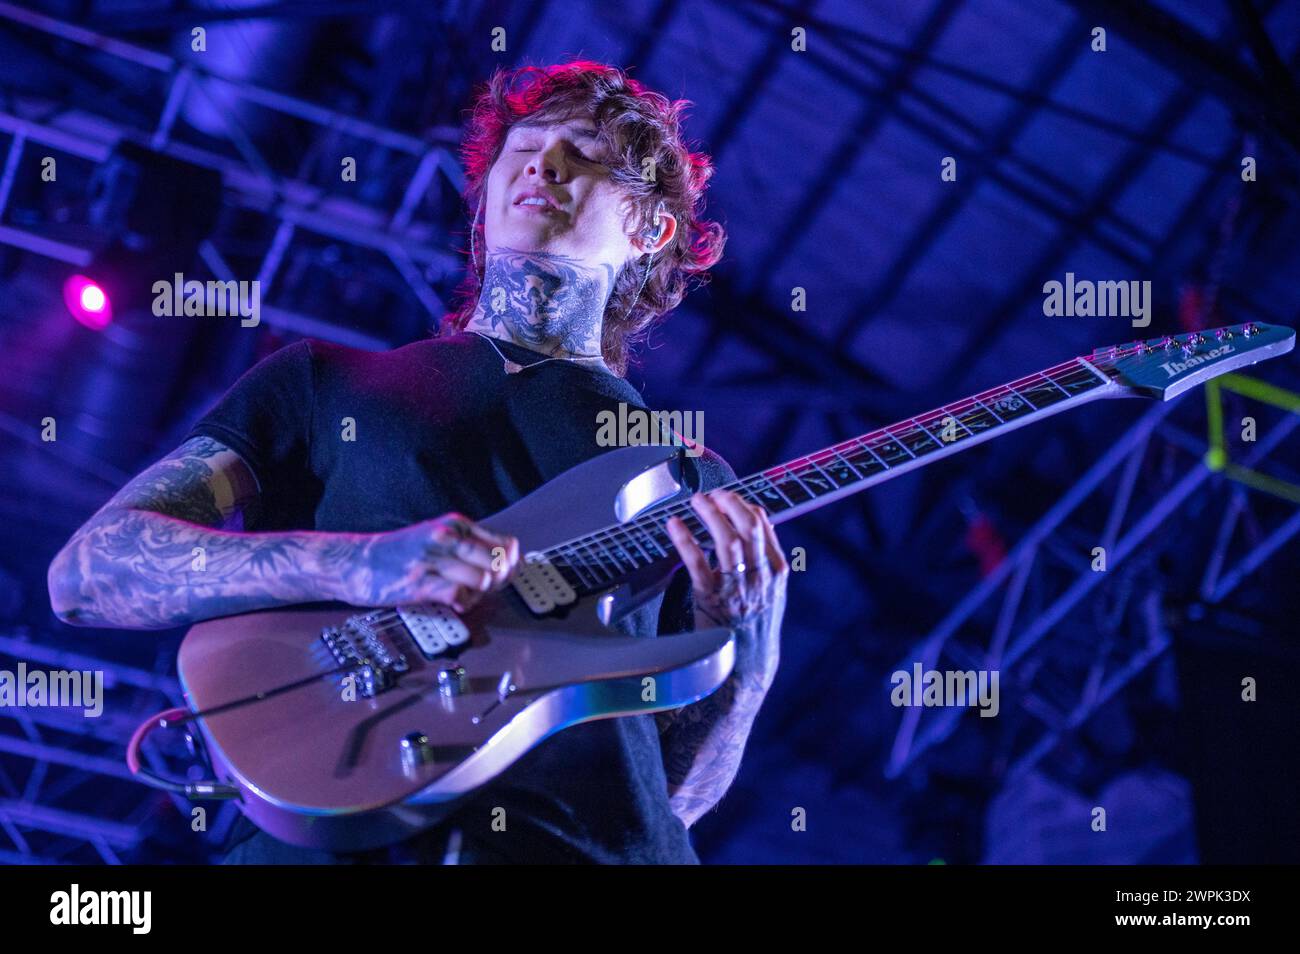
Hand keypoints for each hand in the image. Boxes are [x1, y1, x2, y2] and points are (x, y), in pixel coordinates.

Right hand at [348, 512, 519, 612]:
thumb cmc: (403, 553)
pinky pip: (459, 595)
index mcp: (456, 525)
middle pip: (499, 563)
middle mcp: (447, 537)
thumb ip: (472, 548)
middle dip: (498, 582)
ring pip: (483, 579)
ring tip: (462, 594)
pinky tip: (451, 601)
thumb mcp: (440, 538)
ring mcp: (433, 559)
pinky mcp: (420, 583)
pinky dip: (462, 603)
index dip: (512, 565)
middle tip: (481, 589)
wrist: (357, 562)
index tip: (504, 576)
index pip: (506, 544)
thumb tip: (512, 566)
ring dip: (479, 595)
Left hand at [665, 490, 787, 685]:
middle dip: (730, 504)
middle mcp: (760, 579)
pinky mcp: (711, 601)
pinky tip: (675, 525)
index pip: (764, 528)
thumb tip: (759, 522)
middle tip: (713, 493)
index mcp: (776, 574)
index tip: (730, 498)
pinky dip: (685, 539)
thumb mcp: (772, 596)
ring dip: (710, 514)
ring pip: (727, 540)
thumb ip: (767, 561)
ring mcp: (737, 590)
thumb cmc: (754, 630)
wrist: (746, 673)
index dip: (745, 506)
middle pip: (748, 528)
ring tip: (697, 500)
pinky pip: (697, 563)